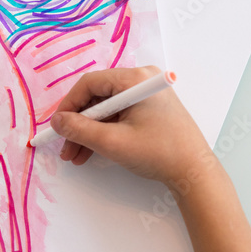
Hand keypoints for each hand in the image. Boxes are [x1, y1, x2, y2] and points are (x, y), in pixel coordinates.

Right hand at [50, 67, 212, 185]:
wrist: (194, 171)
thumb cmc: (158, 153)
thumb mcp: (112, 142)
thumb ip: (80, 130)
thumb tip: (56, 122)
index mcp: (136, 80)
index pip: (90, 84)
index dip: (68, 105)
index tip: (56, 127)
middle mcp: (142, 80)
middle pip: (97, 97)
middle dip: (78, 124)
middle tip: (65, 147)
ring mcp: (147, 94)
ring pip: (105, 109)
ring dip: (88, 132)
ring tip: (75, 156)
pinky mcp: (150, 108)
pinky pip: (118, 116)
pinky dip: (103, 133)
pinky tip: (91, 151)